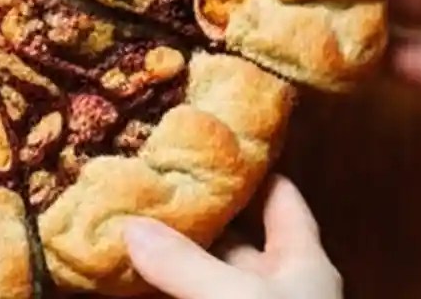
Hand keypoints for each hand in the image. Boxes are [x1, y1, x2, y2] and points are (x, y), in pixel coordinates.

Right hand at [122, 175, 341, 298]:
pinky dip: (152, 290)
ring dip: (162, 255)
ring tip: (118, 219)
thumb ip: (184, 265)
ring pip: (196, 276)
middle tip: (140, 177)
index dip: (251, 168)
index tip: (209, 137)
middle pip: (229, 239)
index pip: (280, 201)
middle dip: (187, 212)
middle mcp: (272, 289)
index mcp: (302, 266)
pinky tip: (118, 276)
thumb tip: (131, 226)